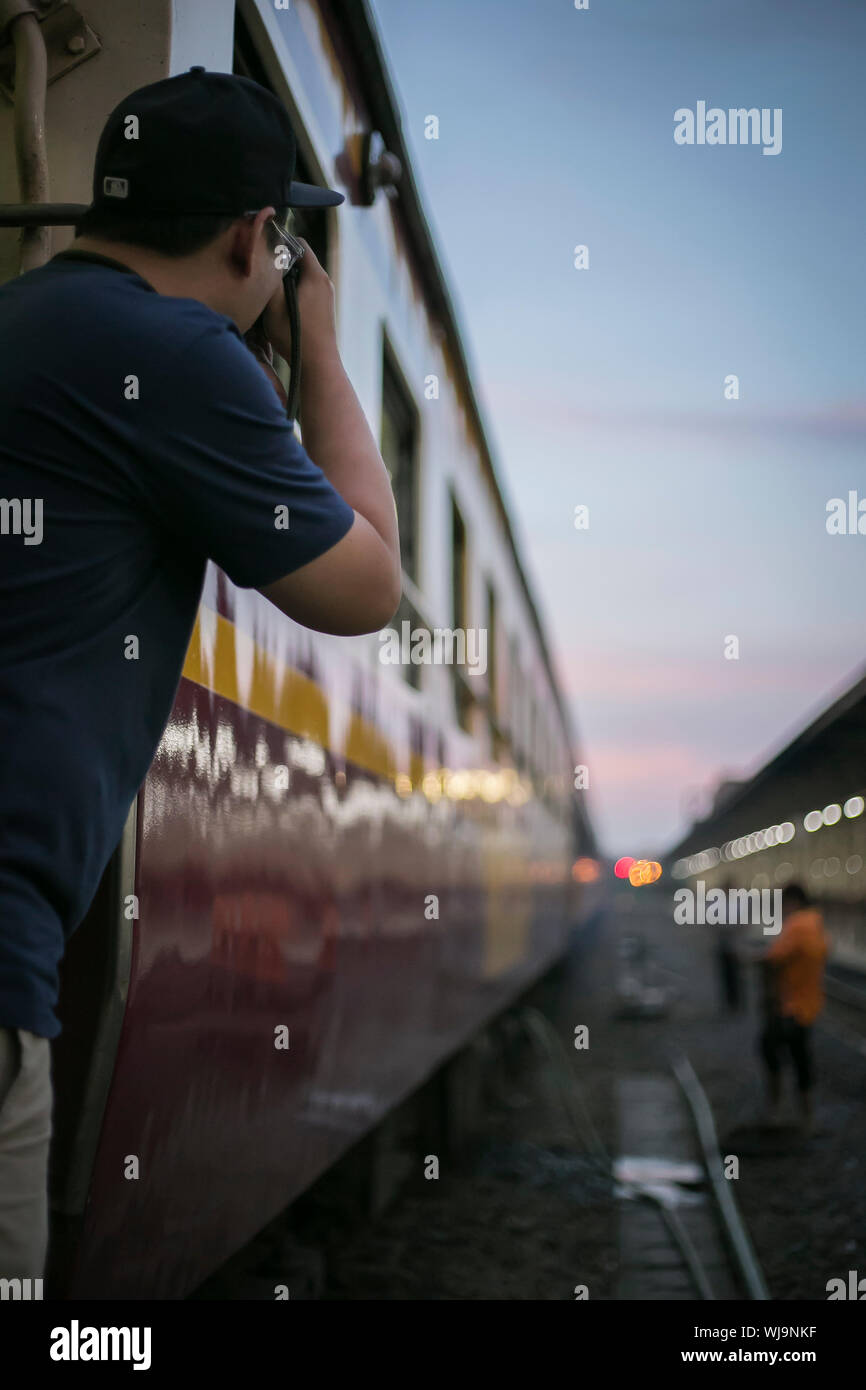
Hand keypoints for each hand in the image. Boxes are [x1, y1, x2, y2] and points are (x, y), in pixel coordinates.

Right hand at [262, 237, 337, 365]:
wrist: (317, 365)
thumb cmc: (295, 334)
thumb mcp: (274, 303)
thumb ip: (270, 276)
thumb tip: (266, 258)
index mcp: (316, 275)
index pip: (299, 244)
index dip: (280, 244)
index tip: (263, 253)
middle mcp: (325, 282)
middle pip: (300, 261)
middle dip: (281, 264)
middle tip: (262, 274)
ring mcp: (327, 297)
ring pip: (302, 278)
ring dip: (286, 282)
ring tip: (269, 294)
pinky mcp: (324, 310)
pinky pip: (306, 292)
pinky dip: (293, 294)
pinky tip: (281, 309)